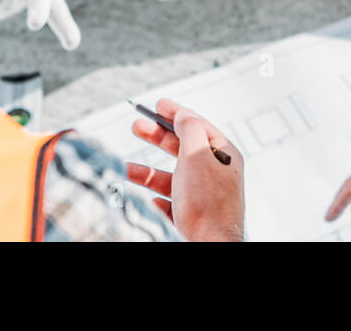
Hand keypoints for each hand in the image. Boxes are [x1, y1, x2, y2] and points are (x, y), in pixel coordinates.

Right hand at [128, 99, 244, 240]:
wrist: (209, 245)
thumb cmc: (208, 202)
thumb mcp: (196, 154)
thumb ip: (189, 129)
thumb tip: (184, 114)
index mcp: (223, 155)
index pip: (199, 126)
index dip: (177, 113)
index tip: (159, 105)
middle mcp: (216, 174)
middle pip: (183, 149)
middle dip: (158, 138)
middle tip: (137, 127)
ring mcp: (205, 196)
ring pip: (172, 178)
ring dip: (148, 172)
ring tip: (127, 168)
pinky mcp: (195, 218)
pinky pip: (173, 203)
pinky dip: (159, 199)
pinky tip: (154, 201)